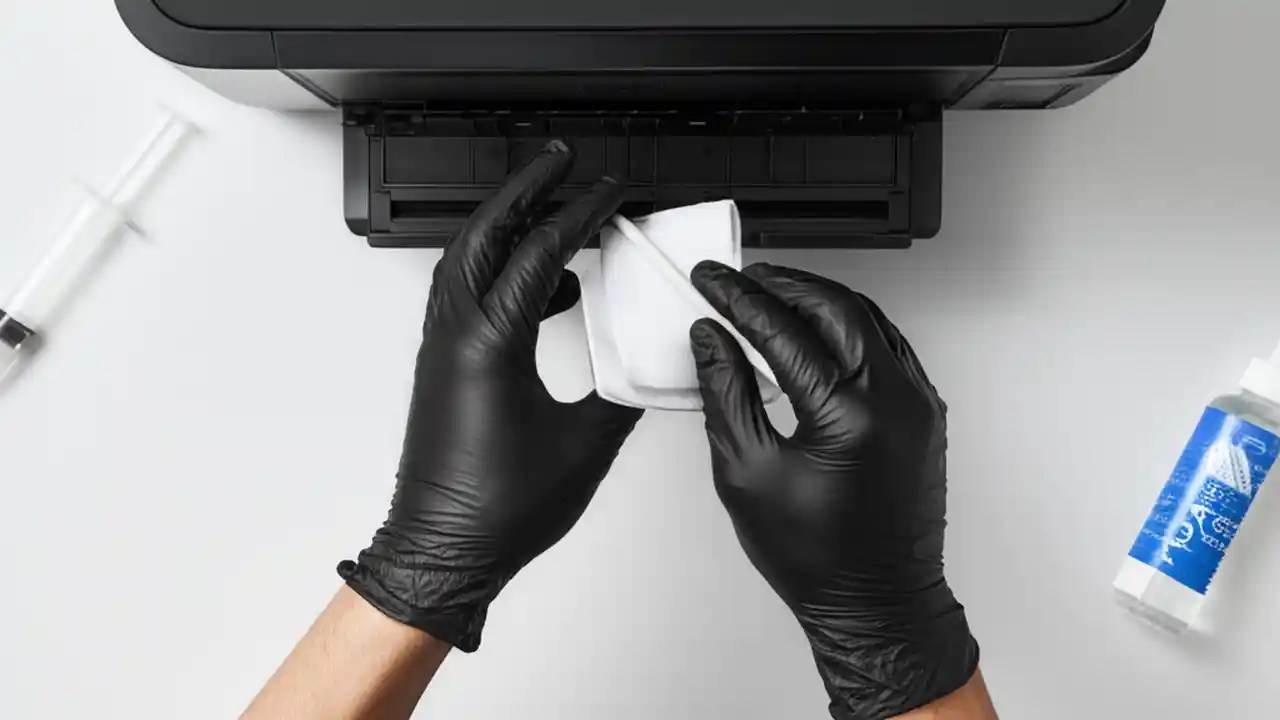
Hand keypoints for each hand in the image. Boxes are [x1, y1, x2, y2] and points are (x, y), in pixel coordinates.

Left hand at [339, 142, 643, 651]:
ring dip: (506, 228)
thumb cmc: (496, 511)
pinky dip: (501, 272)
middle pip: (483, 234)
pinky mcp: (442, 366)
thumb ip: (620, 395)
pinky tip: (543, 290)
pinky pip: (465, 294)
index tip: (610, 190)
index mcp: (490, 343)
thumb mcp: (583, 447)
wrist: (441, 551)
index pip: (540, 252)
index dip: (582, 213)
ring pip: (466, 261)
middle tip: (558, 161)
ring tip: (551, 216)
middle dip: (523, 190)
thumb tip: (643, 366)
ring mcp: (442, 348)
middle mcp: (456, 335)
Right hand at [689, 262, 977, 718]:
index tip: (712, 283)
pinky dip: (849, 325)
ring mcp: (917, 403)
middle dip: (782, 284)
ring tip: (773, 294)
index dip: (739, 298)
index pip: (782, 329)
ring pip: (867, 318)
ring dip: (818, 298)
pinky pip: (887, 345)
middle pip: (834, 306)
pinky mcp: (925, 412)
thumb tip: (712, 341)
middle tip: (741, 278)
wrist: (878, 603)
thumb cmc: (818, 559)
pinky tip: (819, 328)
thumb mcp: (746, 473)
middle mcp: (894, 399)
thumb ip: (726, 393)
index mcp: (848, 415)